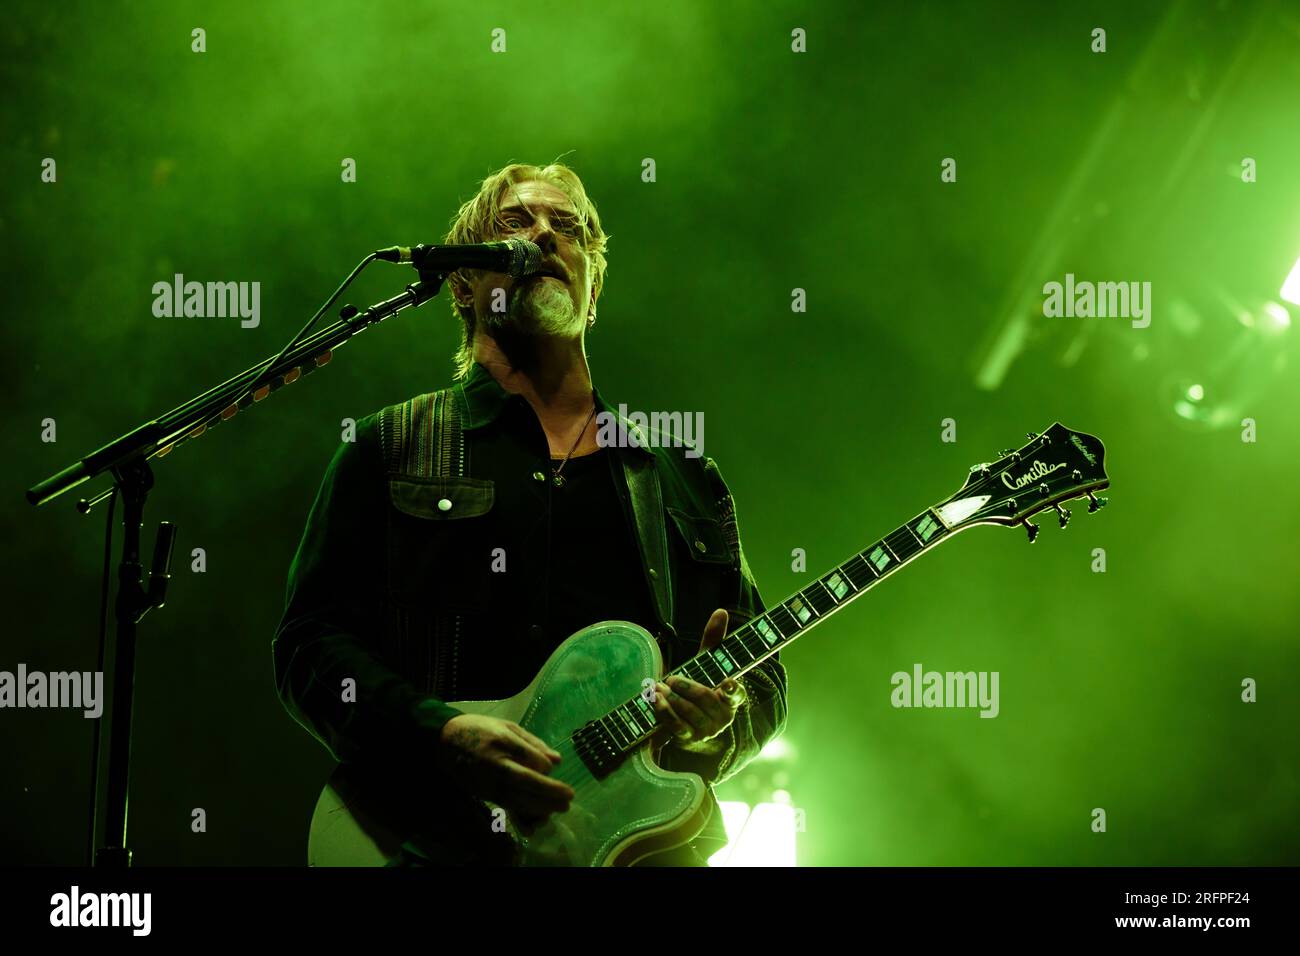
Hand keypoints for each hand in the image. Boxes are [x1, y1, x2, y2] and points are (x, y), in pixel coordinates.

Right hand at [436, 714, 574, 834]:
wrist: (445, 740)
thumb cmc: (480, 729)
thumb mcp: (508, 726)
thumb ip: (533, 743)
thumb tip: (557, 760)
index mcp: (504, 742)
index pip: (532, 760)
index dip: (546, 767)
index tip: (551, 767)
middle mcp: (497, 764)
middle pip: (528, 783)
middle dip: (551, 793)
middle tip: (569, 798)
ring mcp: (489, 781)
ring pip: (518, 799)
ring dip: (541, 806)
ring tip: (560, 808)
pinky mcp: (484, 793)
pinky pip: (507, 806)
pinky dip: (524, 814)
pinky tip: (538, 816)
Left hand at [649, 608, 746, 749]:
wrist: (686, 719)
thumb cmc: (700, 685)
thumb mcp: (707, 664)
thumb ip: (714, 639)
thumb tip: (721, 611)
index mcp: (732, 698)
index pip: (736, 694)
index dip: (733, 689)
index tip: (727, 683)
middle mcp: (723, 717)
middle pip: (705, 699)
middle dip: (686, 687)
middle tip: (672, 679)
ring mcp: (705, 730)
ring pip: (688, 712)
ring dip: (672, 697)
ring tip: (659, 686)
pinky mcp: (687, 738)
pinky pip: (674, 725)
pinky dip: (662, 710)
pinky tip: (655, 698)